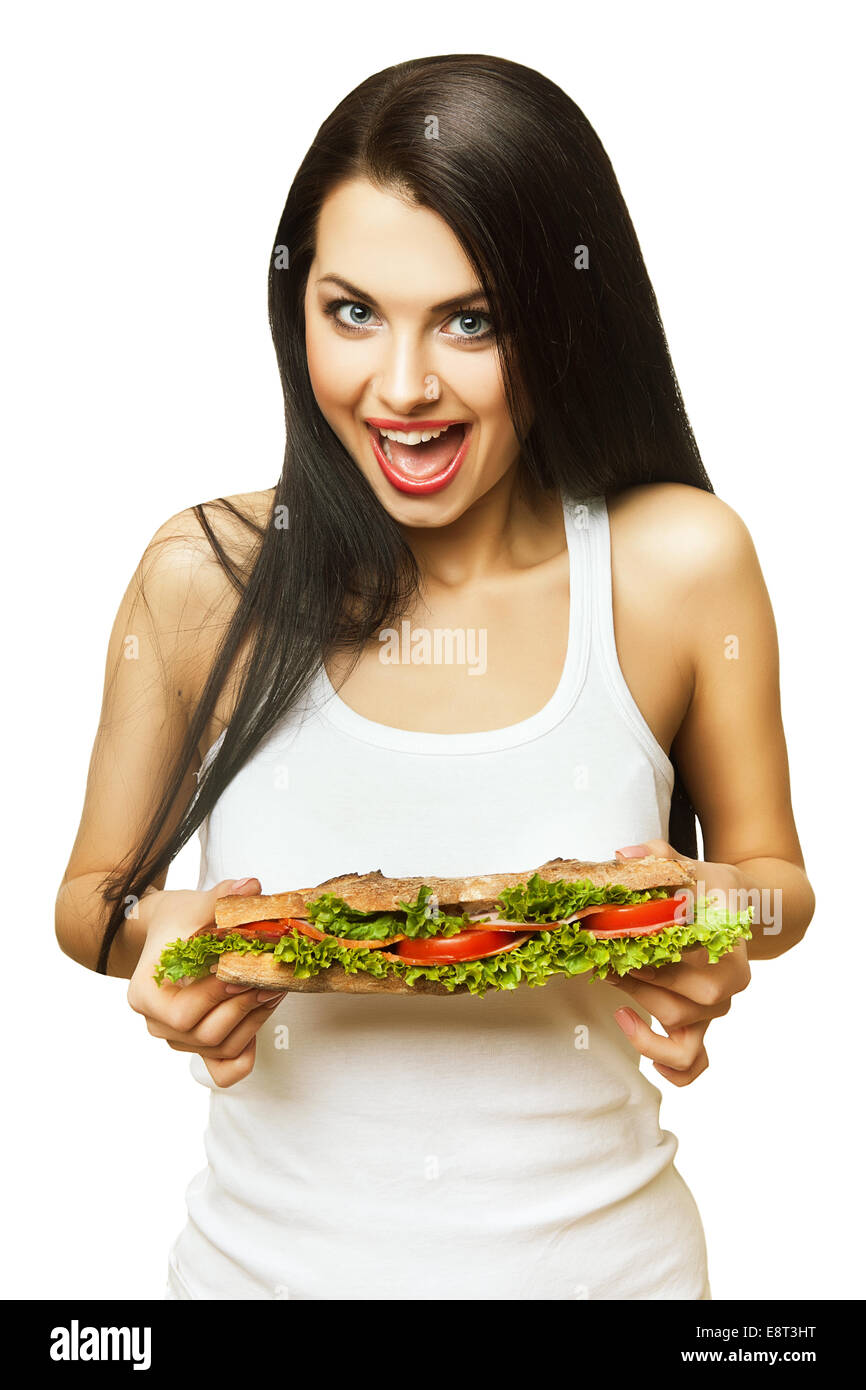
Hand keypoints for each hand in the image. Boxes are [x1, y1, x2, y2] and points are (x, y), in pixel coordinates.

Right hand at [127, 877, 285, 1087]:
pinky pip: (225, 1069)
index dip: (219, 996)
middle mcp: (157, 1024)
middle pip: (205, 1035)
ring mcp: (178, 1039)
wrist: (168, 934)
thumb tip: (250, 888)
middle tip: (273, 979)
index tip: (246, 973)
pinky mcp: (199, 1045)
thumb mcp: (193, 905)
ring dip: (254, 1020)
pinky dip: (246, 1052)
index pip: (183, 1013)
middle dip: (245, 1006)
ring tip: (275, 989)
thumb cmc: (178, 921)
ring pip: (220, 1049)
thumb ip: (220, 898)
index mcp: (145, 995)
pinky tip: (261, 1021)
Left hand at [606, 839, 750, 1085]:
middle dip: (631, 979)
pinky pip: (691, 1061)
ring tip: (613, 980)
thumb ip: (659, 856)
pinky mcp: (704, 1025)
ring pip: (675, 1025)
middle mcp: (727, 985)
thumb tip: (625, 855)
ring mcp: (717, 1009)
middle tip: (600, 958)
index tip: (610, 940)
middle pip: (673, 998)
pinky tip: (639, 1046)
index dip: (639, 954)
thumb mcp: (691, 865)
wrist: (746, 911)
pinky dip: (669, 1065)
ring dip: (637, 1004)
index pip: (679, 960)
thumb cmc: (715, 889)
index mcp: (727, 948)